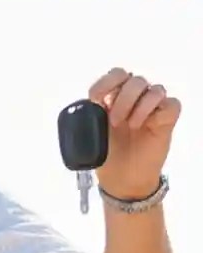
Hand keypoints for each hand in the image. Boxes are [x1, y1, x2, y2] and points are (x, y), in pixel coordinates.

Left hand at [88, 67, 181, 199]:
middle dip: (122, 98)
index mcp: (115, 97)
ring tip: (130, 125)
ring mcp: (153, 107)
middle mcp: (135, 98)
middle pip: (134, 79)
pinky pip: (171, 104)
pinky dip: (156, 112)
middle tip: (114, 121)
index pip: (115, 75)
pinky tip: (146, 125)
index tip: (95, 99)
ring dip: (138, 106)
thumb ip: (89, 115)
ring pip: (154, 88)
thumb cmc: (108, 153)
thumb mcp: (91, 132)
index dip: (105, 83)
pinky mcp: (167, 119)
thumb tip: (83, 104)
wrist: (121, 178)